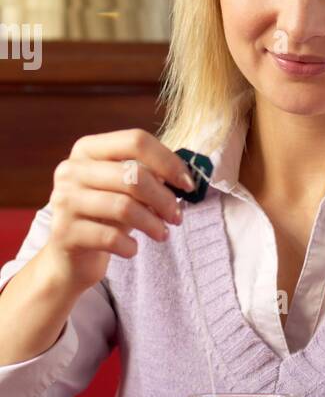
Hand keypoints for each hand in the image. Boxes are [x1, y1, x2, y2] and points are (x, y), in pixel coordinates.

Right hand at [45, 128, 196, 290]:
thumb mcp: (125, 190)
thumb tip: (185, 179)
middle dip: (164, 199)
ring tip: (162, 234)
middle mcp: (71, 170)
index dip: (169, 162)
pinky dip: (130, 246)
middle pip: (133, 175)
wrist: (72, 255)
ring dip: (152, 224)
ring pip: (124, 207)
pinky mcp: (64, 232)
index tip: (188, 184)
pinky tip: (132, 249)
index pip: (135, 141)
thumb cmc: (106, 216)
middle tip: (177, 217)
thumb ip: (150, 177)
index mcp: (88, 149)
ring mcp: (64, 200)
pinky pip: (111, 238)